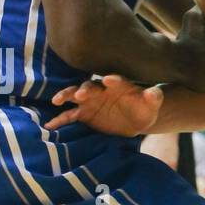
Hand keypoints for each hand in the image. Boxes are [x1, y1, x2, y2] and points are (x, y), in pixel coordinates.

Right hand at [45, 75, 163, 134]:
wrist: (135, 119)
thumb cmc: (144, 109)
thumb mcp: (152, 105)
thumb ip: (153, 98)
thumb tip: (154, 92)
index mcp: (119, 85)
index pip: (115, 80)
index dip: (113, 80)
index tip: (109, 80)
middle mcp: (101, 90)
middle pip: (90, 86)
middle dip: (85, 89)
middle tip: (81, 95)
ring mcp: (90, 101)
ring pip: (75, 95)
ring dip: (66, 96)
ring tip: (57, 101)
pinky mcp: (83, 113)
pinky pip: (69, 115)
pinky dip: (60, 119)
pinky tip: (50, 125)